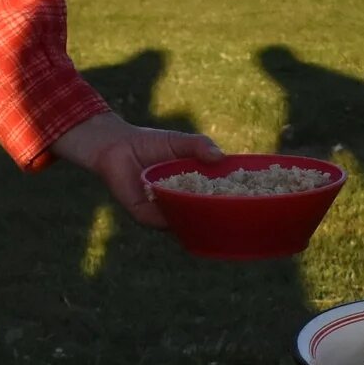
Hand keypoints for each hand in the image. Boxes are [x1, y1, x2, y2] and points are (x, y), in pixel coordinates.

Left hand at [51, 112, 223, 227]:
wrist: (116, 145)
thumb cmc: (149, 142)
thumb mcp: (180, 142)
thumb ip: (200, 145)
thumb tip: (220, 157)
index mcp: (189, 187)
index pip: (211, 198)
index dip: (227, 199)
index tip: (247, 200)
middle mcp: (177, 203)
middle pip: (200, 215)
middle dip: (217, 216)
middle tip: (237, 216)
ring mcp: (161, 211)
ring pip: (183, 222)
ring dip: (198, 220)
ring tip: (216, 217)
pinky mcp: (144, 215)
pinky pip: (163, 221)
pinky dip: (175, 219)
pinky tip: (187, 213)